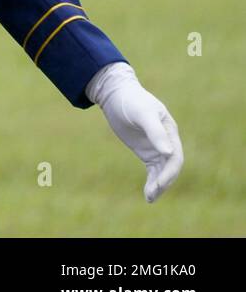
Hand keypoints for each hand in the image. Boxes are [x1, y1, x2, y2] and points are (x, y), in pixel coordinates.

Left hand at [87, 62, 183, 202]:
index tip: (160, 183)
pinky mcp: (146, 151)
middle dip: (163, 182)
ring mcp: (156, 147)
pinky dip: (151, 181)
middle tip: (152, 194)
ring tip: (149, 198)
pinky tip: (147, 193)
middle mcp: (166, 141)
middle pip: (171, 167)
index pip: (175, 157)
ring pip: (162, 171)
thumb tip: (169, 153)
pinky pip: (152, 170)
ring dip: (158, 185)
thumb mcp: (142, 114)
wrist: (116, 94)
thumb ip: (155, 132)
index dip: (170, 172)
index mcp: (170, 132)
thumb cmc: (132, 100)